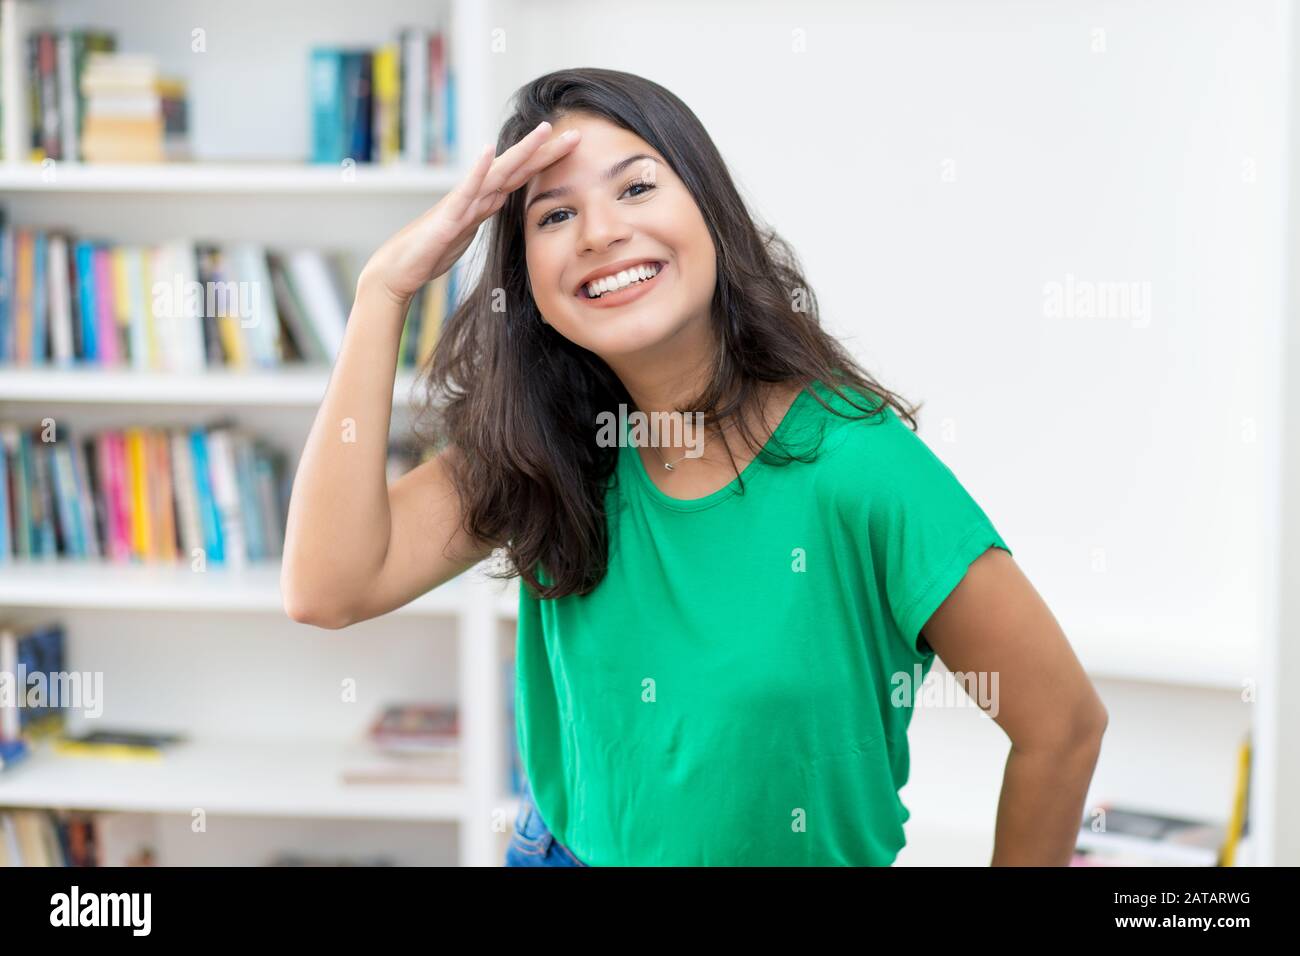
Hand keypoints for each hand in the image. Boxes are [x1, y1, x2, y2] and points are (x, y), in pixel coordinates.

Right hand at [360, 120, 581, 304]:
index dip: (548, 162)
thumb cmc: (432, 251)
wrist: (400, 268)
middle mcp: (476, 195)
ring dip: (520, 151)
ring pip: (497, 172)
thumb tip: (503, 203)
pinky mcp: (448, 216)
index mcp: (484, 201)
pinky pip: (465, 191)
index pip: (522, 177)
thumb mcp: (470, 232)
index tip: (574, 148)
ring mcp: (462, 202)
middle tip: (576, 133)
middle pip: (517, 168)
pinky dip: (476, 170)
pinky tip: (487, 151)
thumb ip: (485, 214)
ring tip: (543, 130)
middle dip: (546, 151)